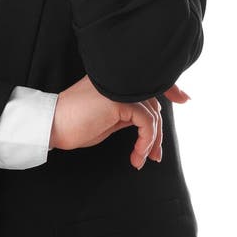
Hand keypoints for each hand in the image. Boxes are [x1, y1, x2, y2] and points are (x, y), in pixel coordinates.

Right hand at [50, 75, 190, 167]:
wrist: (52, 123)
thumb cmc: (75, 124)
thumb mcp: (107, 117)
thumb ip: (126, 113)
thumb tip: (149, 121)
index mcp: (113, 79)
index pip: (147, 80)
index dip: (170, 87)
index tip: (184, 97)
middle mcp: (117, 79)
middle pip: (153, 100)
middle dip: (159, 130)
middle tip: (156, 155)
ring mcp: (118, 87)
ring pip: (152, 113)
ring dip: (152, 141)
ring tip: (142, 158)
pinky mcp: (118, 101)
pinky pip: (146, 122)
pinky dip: (146, 142)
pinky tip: (137, 156)